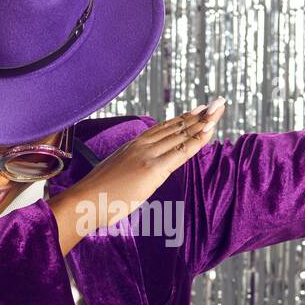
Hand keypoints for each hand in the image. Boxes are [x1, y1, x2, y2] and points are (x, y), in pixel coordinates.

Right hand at [45, 97, 227, 253]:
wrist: (84, 201)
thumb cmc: (97, 195)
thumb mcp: (116, 174)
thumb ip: (129, 168)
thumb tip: (137, 173)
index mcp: (133, 146)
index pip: (164, 127)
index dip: (183, 118)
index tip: (199, 110)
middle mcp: (142, 145)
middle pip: (176, 126)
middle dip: (199, 115)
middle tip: (217, 103)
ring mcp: (148, 155)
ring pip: (181, 135)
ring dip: (203, 122)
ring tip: (219, 110)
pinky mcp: (153, 169)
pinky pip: (180, 152)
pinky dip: (197, 141)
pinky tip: (209, 132)